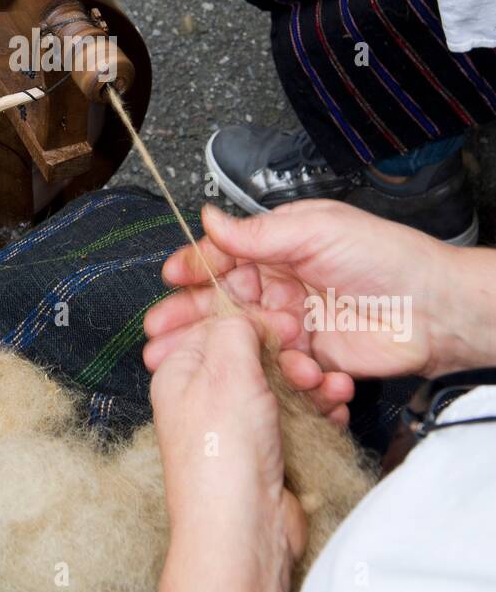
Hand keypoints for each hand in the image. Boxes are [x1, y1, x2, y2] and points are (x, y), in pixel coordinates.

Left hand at [146, 312, 304, 591]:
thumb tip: (248, 316)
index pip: (218, 327)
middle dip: (290, 356)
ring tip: (331, 390)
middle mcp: (204, 398)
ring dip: (311, 383)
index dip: (255, 320)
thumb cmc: (222, 455)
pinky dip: (318, 411)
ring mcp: (236, 427)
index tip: (287, 322)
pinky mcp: (265, 452)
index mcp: (181, 372)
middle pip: (255, 356)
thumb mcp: (226, 370)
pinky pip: (296, 418)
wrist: (242, 533)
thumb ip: (236, 329)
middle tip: (309, 366)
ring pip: (281, 386)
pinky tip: (335, 411)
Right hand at [149, 200, 490, 394]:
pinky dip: (275, 373)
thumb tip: (209, 218)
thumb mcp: (317, 231)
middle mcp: (282, 285)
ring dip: (217, 352)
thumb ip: (258, 232)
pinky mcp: (311, 360)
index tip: (170, 278)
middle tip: (156, 335)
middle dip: (187, 319)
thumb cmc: (386, 257)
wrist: (434, 311)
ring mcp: (294, 324)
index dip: (194, 268)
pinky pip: (278, 369)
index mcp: (279, 247)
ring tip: (187, 364)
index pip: (224, 257)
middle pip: (223, 304)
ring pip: (242, 340)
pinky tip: (280, 373)